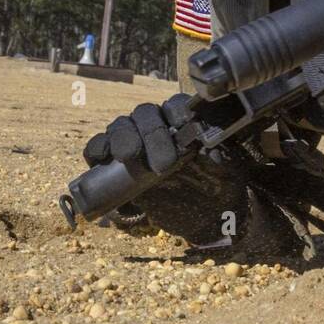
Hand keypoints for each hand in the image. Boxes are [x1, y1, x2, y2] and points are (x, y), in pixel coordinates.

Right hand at [81, 97, 249, 245]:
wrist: (202, 219)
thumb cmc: (218, 188)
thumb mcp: (227, 171)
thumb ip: (218, 154)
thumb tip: (207, 143)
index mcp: (186, 123)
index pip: (175, 105)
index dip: (175, 111)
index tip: (183, 127)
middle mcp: (158, 128)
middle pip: (144, 113)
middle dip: (151, 132)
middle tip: (163, 164)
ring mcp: (135, 145)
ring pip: (120, 126)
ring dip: (122, 137)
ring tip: (129, 156)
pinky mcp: (116, 165)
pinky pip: (98, 148)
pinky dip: (96, 148)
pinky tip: (102, 156)